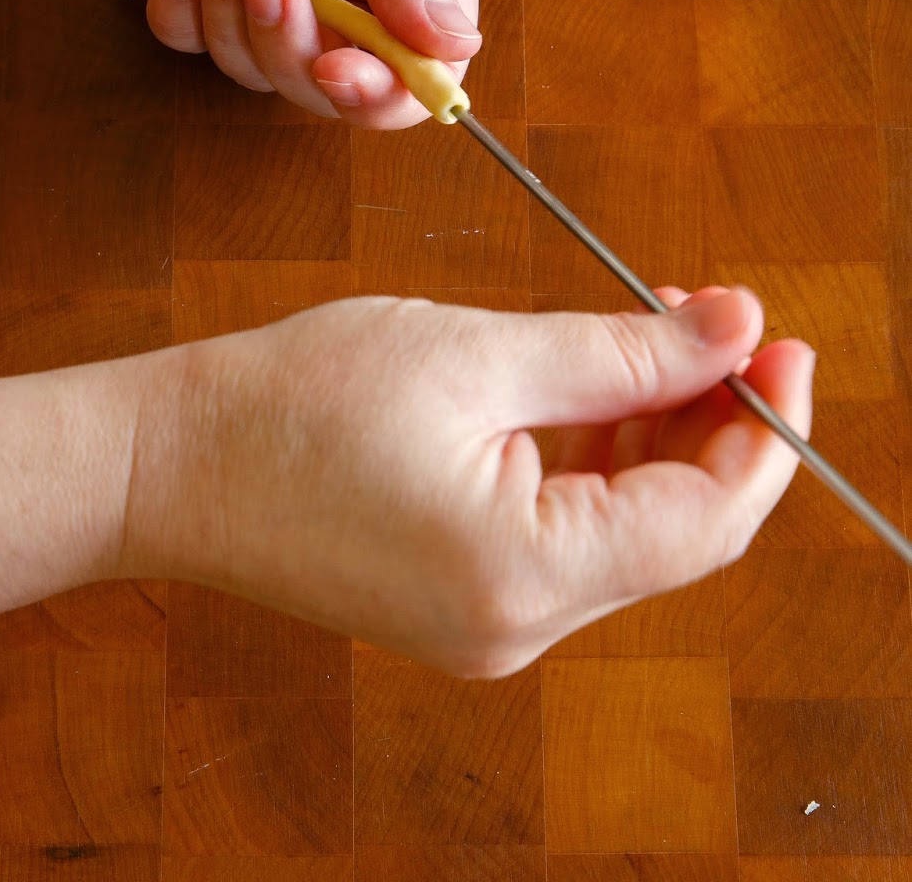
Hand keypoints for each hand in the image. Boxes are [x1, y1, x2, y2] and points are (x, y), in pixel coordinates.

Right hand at [120, 286, 814, 676]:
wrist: (170, 461)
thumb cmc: (297, 399)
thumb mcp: (476, 353)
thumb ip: (620, 351)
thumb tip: (733, 330)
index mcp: (525, 576)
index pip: (705, 520)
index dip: (763, 428)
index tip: (783, 341)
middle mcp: (517, 627)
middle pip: (674, 534)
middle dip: (716, 425)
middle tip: (729, 325)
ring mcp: (487, 626)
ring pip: (625, 534)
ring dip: (659, 438)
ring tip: (658, 339)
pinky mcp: (460, 603)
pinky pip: (568, 537)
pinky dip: (599, 465)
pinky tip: (597, 391)